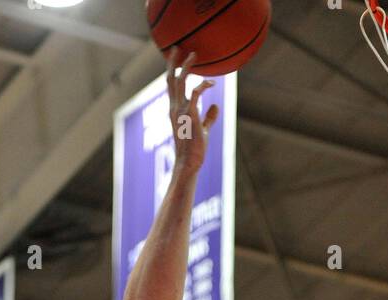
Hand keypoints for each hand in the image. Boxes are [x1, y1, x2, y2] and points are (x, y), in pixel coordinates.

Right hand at [168, 53, 217, 173]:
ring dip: (186, 66)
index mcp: (175, 110)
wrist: (189, 164)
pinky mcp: (190, 115)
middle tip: (178, 47)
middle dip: (173, 61)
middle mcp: (175, 108)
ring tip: (194, 54)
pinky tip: (211, 83)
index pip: (171, 86)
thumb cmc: (195, 151)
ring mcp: (181, 111)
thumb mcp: (203, 130)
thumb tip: (216, 107)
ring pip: (179, 81)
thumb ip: (208, 118)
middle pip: (171, 79)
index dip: (172, 70)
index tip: (175, 57)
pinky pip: (195, 93)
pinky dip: (203, 84)